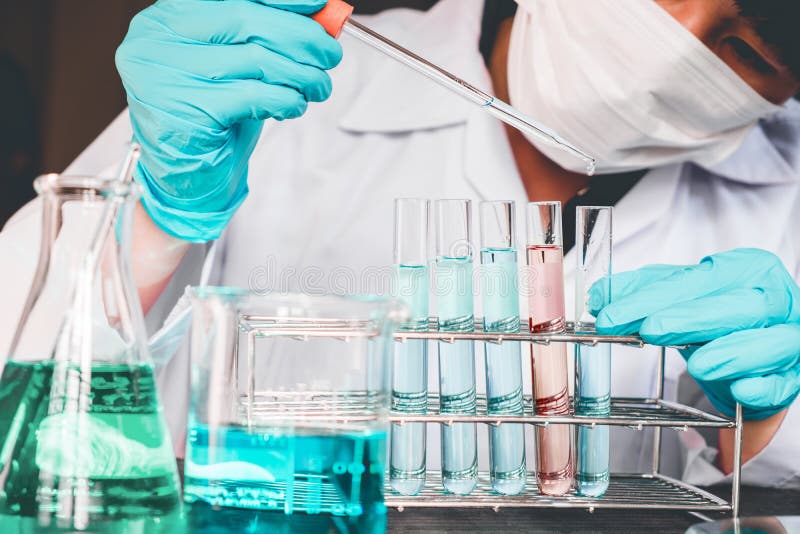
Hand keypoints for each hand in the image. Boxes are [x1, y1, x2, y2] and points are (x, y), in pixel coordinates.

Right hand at [116, 0, 341, 241]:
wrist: (186, 176)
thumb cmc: (210, 114)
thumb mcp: (234, 65)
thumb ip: (263, 36)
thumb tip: (318, 15)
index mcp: (166, 18)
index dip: (282, 0)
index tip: (321, 4)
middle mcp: (156, 42)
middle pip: (247, 20)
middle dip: (301, 36)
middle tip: (330, 53)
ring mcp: (166, 77)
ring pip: (257, 59)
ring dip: (302, 73)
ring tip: (318, 86)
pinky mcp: (187, 113)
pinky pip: (255, 96)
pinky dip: (286, 99)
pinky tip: (294, 105)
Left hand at [589, 248, 799, 418]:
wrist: (760, 356)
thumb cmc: (721, 322)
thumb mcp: (681, 300)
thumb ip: (643, 293)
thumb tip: (602, 296)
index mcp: (743, 270)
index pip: (694, 279)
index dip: (651, 296)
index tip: (613, 313)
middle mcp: (772, 299)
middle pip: (736, 305)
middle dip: (690, 318)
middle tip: (650, 330)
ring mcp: (789, 337)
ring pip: (771, 340)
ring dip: (732, 352)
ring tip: (699, 365)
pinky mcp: (794, 376)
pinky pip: (784, 383)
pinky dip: (764, 386)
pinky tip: (742, 389)